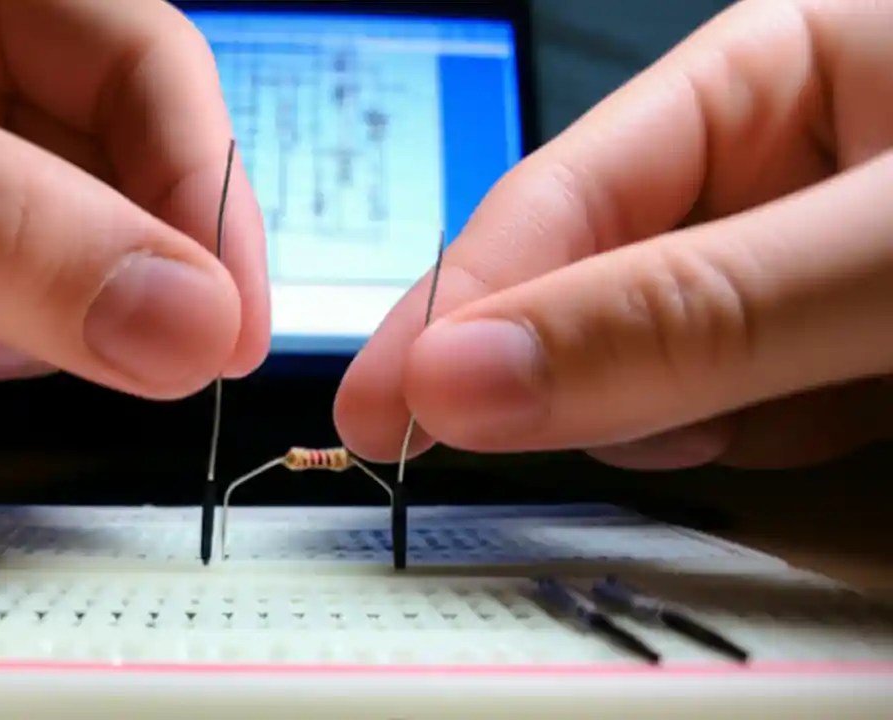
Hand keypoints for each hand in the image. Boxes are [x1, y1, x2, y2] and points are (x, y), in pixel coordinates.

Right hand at [335, 0, 892, 469]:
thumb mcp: (885, 250)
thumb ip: (683, 315)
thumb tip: (467, 377)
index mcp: (761, 76)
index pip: (554, 198)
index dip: (455, 307)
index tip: (380, 410)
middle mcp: (764, 171)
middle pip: (593, 297)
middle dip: (609, 372)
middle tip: (652, 422)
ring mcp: (795, 272)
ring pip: (662, 375)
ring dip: (713, 416)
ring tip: (849, 395)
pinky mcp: (833, 356)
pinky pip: (741, 422)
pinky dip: (777, 441)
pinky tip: (864, 416)